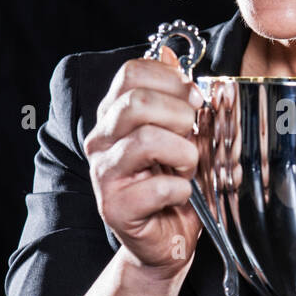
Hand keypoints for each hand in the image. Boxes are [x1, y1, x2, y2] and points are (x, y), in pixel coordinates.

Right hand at [84, 45, 203, 276]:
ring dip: (184, 154)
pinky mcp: (113, 207)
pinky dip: (182, 190)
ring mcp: (103, 173)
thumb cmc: (176, 183)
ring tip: (187, 170)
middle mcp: (101, 139)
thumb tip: (173, 56)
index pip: (132, 73)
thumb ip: (178, 98)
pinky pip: (159, 187)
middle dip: (179, 115)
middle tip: (193, 136)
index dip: (171, 80)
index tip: (194, 100)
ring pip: (146, 140)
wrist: (167, 239)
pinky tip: (181, 197)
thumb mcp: (183, 134)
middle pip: (136, 101)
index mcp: (115, 114)